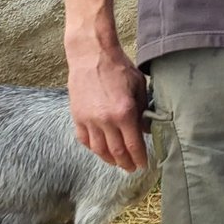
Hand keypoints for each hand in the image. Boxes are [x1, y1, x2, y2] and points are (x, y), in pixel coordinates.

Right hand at [66, 35, 149, 172]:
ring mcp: (89, 120)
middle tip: (132, 169)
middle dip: (126, 164)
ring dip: (109, 160)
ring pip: (99, 150)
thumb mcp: (139, 86)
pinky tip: (100, 150)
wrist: (91, 55)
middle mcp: (106, 120)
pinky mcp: (77, 116)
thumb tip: (146, 129)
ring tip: (117, 163)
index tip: (144, 164)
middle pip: (117, 152)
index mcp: (124, 112)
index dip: (140, 158)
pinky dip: (93, 148)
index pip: (134, 145)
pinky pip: (84, 140)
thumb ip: (143, 110)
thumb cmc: (118, 67)